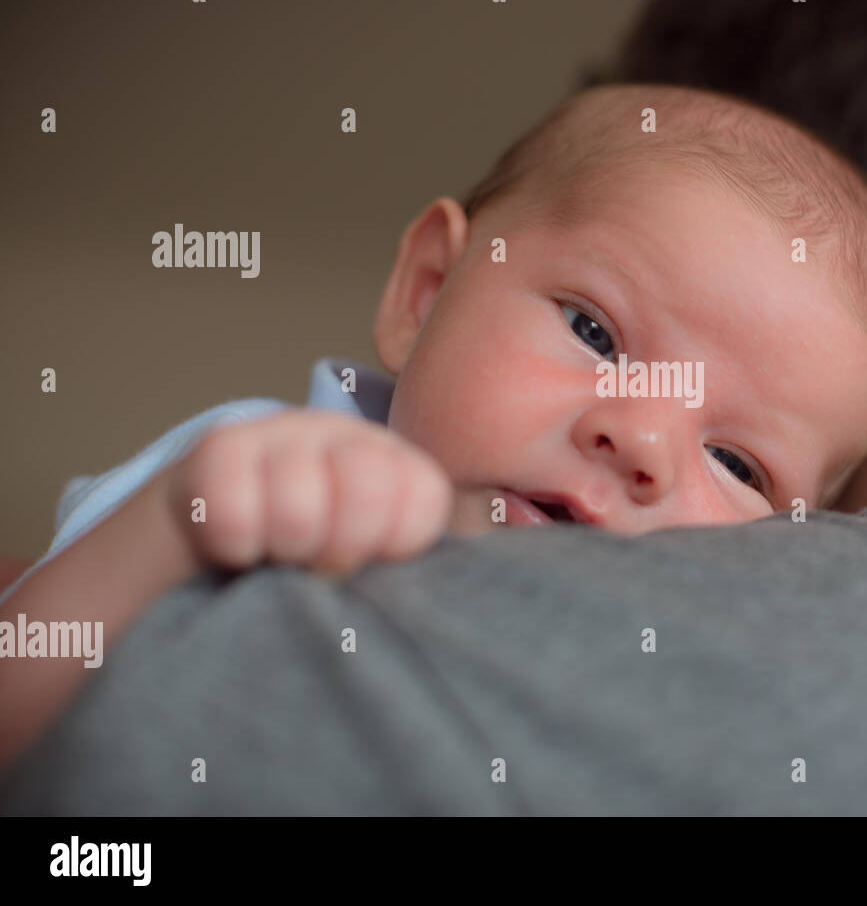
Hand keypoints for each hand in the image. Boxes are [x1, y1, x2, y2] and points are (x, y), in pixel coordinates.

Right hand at [166, 410, 452, 574]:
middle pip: (366, 489)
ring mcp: (285, 434)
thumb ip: (434, 567)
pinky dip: (236, 542)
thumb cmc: (323, 570)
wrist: (228, 549)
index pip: (421, 499)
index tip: (374, 559)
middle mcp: (349, 438)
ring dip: (286, 549)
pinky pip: (232, 507)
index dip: (395, 545)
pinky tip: (241, 548)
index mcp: (400, 470)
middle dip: (340, 547)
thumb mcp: (385, 568)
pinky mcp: (221, 446)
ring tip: (279, 557)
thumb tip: (508, 529)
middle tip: (319, 563)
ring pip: (298, 507)